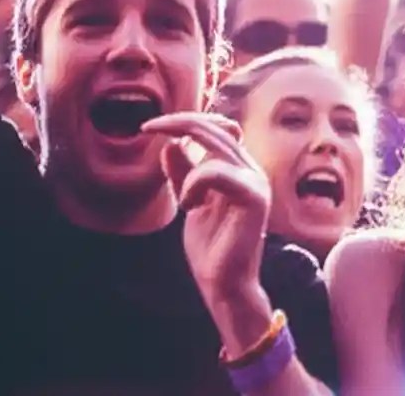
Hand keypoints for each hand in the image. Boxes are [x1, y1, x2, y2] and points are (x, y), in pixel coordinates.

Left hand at [141, 113, 269, 298]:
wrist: (224, 285)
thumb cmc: (210, 247)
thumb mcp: (189, 201)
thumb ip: (183, 173)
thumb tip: (171, 144)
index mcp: (240, 169)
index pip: (218, 128)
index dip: (187, 120)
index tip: (151, 126)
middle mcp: (252, 170)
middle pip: (216, 128)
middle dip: (179, 123)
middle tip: (148, 128)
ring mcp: (256, 182)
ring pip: (215, 146)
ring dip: (187, 170)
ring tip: (185, 203)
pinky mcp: (254, 199)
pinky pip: (216, 172)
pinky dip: (194, 184)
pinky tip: (190, 207)